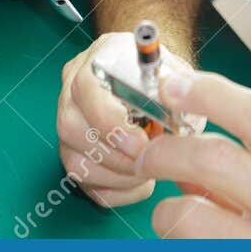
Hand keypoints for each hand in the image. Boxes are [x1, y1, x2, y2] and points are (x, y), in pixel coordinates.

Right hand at [56, 33, 199, 208]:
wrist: (152, 78)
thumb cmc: (163, 74)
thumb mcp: (174, 70)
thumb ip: (176, 86)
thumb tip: (181, 109)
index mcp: (98, 61)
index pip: (87, 90)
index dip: (112, 123)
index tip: (142, 143)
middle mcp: (73, 90)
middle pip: (73, 128)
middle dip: (115, 155)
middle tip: (149, 164)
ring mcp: (69, 123)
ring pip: (74, 160)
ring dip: (116, 175)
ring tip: (148, 173)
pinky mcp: (73, 152)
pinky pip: (83, 182)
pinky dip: (114, 190)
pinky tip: (139, 183)